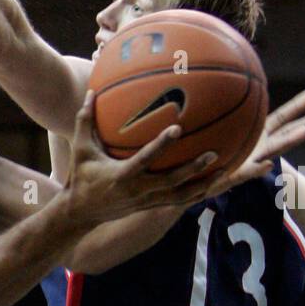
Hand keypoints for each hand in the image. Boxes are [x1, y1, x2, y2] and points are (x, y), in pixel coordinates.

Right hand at [65, 90, 220, 224]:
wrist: (80, 213)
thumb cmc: (80, 177)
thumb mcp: (80, 150)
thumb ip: (84, 121)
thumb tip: (90, 92)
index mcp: (121, 176)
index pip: (145, 159)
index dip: (162, 144)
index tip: (178, 128)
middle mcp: (137, 191)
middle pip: (172, 181)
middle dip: (193, 169)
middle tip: (214, 153)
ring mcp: (146, 201)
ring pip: (180, 196)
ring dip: (203, 185)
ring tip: (224, 170)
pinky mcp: (150, 207)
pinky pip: (178, 201)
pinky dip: (196, 193)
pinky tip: (213, 184)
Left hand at [204, 89, 304, 197]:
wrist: (191, 183)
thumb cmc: (204, 154)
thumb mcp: (215, 128)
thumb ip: (221, 112)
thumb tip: (218, 83)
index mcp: (257, 137)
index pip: (281, 119)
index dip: (296, 107)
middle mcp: (257, 150)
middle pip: (286, 134)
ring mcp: (248, 163)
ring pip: (272, 151)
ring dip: (289, 142)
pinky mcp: (233, 178)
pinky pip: (246, 174)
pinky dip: (257, 170)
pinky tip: (268, 165)